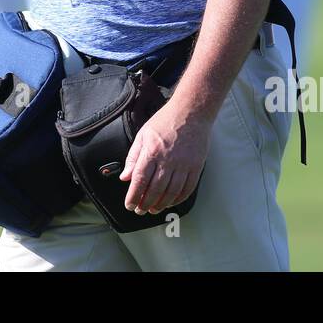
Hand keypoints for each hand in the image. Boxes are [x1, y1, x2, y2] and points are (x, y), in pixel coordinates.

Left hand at [119, 100, 212, 214]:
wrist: (192, 112)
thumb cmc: (165, 121)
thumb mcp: (143, 135)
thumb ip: (133, 157)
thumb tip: (125, 177)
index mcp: (152, 151)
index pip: (140, 179)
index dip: (133, 196)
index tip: (129, 205)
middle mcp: (168, 160)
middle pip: (155, 189)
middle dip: (145, 203)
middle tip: (140, 210)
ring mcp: (184, 164)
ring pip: (171, 193)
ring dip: (161, 204)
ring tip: (153, 209)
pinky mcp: (196, 166)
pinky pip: (187, 189)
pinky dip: (178, 200)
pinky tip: (170, 202)